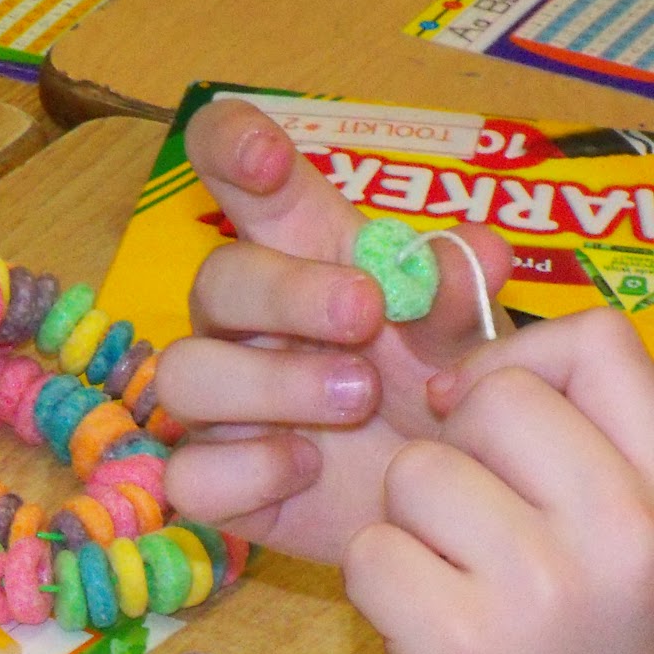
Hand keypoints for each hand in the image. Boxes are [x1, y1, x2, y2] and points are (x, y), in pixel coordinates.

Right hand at [155, 99, 513, 562]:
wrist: (448, 506)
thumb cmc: (441, 401)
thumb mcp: (467, 341)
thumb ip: (462, 293)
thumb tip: (468, 252)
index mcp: (300, 257)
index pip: (236, 174)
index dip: (230, 148)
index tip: (264, 160)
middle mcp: (243, 325)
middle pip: (215, 279)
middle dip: (287, 291)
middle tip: (365, 315)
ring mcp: (218, 406)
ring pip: (185, 373)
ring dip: (273, 381)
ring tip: (359, 400)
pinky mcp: (212, 481)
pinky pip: (191, 471)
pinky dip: (251, 466)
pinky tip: (310, 468)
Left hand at [347, 309, 653, 653]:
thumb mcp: (617, 550)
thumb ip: (572, 452)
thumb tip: (460, 370)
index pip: (594, 342)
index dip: (516, 366)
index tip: (485, 426)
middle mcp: (630, 531)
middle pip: (492, 397)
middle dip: (453, 455)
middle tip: (467, 538)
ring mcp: (545, 586)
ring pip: (419, 474)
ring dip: (410, 529)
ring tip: (452, 596)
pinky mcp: (458, 640)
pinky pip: (372, 549)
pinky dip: (377, 588)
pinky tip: (422, 638)